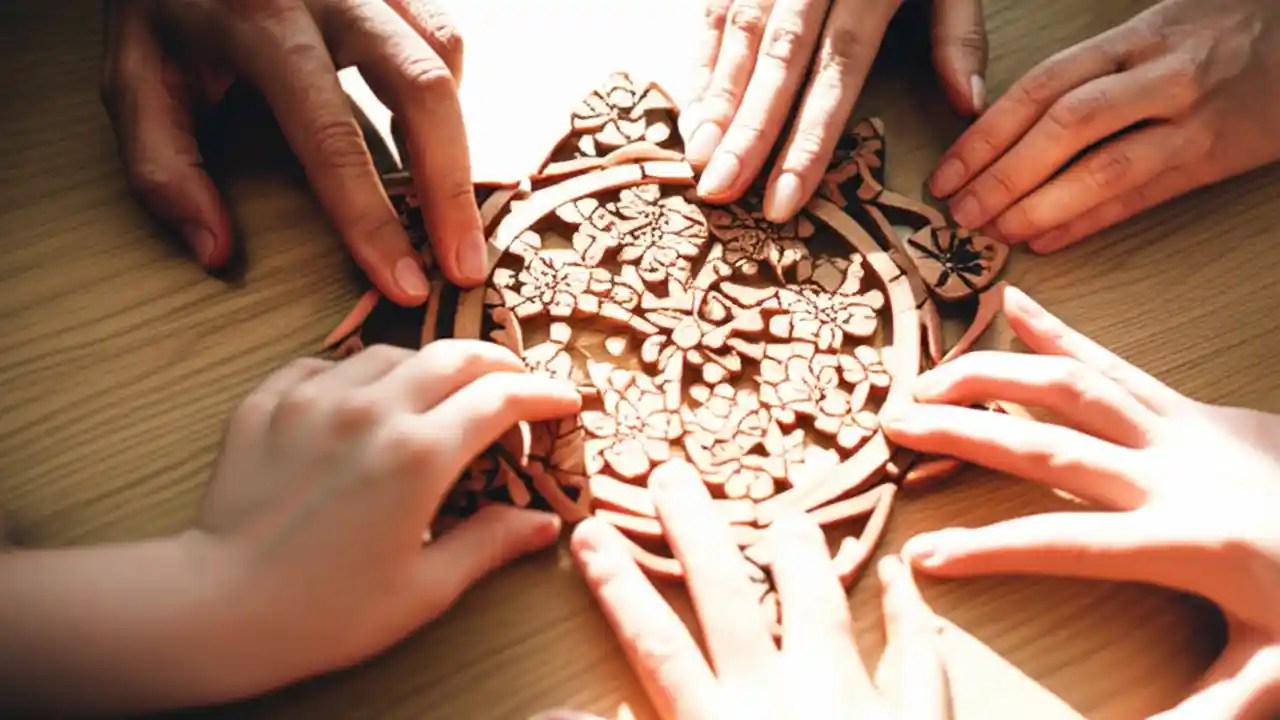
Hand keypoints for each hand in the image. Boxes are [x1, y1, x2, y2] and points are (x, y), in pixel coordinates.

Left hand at [100, 0, 488, 302]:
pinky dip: (449, 95)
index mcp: (260, 24)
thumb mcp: (135, 80)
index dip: (371, 219)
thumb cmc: (166, 11)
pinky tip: (433, 140)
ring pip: (443, 60)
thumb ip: (164, 166)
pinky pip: (443, 37)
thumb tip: (215, 250)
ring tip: (453, 216)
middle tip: (463, 267)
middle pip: (422, 91)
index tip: (402, 283)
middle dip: (449, 190)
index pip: (331, 137)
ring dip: (457, 144)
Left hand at [194, 341, 580, 692]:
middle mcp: (371, 411)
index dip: (544, 393)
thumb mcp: (425, 588)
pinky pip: (324, 364)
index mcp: (419, 455)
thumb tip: (544, 524)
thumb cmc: (328, 611)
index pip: (501, 397)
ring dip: (427, 366)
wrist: (217, 608)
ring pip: (391, 353)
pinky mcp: (268, 402)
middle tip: (517, 380)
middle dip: (497, 361)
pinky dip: (355, 374)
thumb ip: (490, 543)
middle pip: (454, 355)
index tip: (565, 400)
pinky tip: (359, 401)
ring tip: (439, 391)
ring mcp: (314, 399)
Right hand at [570, 460, 950, 718]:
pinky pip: (917, 658)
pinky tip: (903, 573)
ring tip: (784, 514)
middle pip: (727, 598)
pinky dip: (911, 613)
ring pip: (819, 604)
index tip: (590, 533)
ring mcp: (853, 705)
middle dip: (694, 532)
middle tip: (671, 475)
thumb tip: (561, 717)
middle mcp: (781, 703)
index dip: (619, 585)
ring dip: (799, 553)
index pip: (655, 644)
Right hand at [682, 0, 986, 221]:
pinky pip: (716, 8)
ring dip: (714, 99)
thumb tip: (965, 104)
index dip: (808, 140)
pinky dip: (700, 58)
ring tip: (696, 159)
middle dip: (746, 132)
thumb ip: (956, 31)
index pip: (837, 73)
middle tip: (719, 191)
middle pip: (777, 63)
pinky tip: (690, 106)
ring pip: (738, 35)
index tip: (785, 199)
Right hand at [880, 285, 1279, 718]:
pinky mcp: (1195, 409)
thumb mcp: (1275, 671)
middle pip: (1044, 446)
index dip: (986, 549)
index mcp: (1183, 542)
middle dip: (962, 434)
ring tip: (930, 374)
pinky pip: (1118, 363)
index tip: (924, 556)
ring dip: (993, 375)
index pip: (1060, 543)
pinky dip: (1063, 330)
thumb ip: (1203, 712)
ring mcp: (1182, 430)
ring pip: (1071, 388)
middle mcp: (1170, 474)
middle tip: (894, 426)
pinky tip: (1015, 301)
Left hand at [930, 0, 1279, 252]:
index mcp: (1135, 37)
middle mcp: (1162, 74)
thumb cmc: (1223, 32)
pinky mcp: (1218, 156)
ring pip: (1105, 168)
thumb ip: (1096, 68)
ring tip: (996, 233)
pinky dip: (1089, 222)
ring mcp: (1192, 117)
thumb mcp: (1158, 28)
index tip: (945, 173)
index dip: (986, 134)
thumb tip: (1011, 122)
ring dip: (1041, 207)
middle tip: (960, 212)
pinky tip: (1046, 243)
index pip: (1042, 88)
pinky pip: (1144, 195)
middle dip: (1003, 174)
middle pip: (1065, 126)